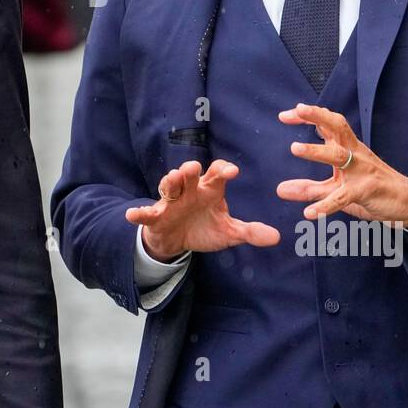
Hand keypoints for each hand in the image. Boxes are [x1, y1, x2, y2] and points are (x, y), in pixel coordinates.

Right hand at [126, 159, 279, 260]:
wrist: (177, 239)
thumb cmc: (204, 227)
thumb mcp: (228, 233)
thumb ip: (249, 232)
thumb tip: (276, 237)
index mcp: (209, 190)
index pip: (216, 173)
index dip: (223, 170)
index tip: (233, 173)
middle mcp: (189, 191)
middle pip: (190, 176)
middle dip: (191, 171)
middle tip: (195, 168)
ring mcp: (171, 202)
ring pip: (169, 187)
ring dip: (170, 181)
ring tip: (173, 178)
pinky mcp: (155, 216)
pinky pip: (146, 213)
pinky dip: (139, 213)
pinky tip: (132, 214)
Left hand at [275, 103, 407, 226]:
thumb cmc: (371, 189)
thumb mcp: (336, 188)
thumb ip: (308, 188)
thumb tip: (279, 190)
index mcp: (348, 148)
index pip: (328, 124)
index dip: (309, 116)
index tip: (284, 115)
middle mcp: (354, 154)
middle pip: (337, 127)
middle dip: (317, 116)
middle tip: (297, 109)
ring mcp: (362, 170)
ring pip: (339, 156)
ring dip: (316, 151)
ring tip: (294, 147)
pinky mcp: (367, 190)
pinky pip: (344, 197)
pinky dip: (326, 205)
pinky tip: (310, 213)